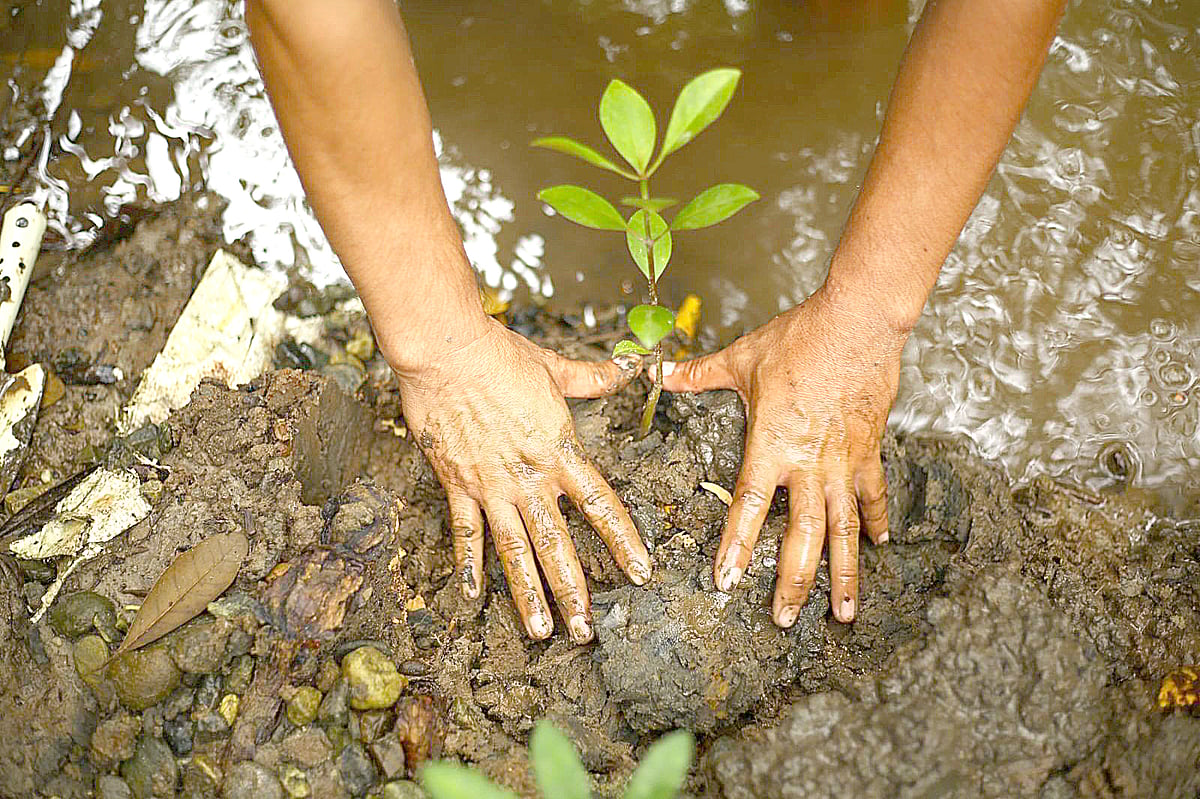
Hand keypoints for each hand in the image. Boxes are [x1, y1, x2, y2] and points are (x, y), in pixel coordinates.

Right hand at [394, 317, 650, 642]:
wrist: (446, 352)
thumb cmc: (501, 355)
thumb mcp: (554, 367)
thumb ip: (594, 378)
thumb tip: (630, 369)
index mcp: (560, 450)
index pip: (601, 505)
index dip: (623, 541)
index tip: (640, 573)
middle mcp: (529, 477)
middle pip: (557, 544)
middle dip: (574, 591)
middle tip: (587, 631)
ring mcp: (491, 485)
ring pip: (513, 551)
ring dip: (528, 594)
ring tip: (541, 631)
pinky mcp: (457, 484)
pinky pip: (465, 532)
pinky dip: (468, 565)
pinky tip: (473, 595)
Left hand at [662, 286, 905, 624]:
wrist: (859, 321)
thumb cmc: (800, 338)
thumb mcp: (743, 358)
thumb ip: (700, 374)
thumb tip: (662, 373)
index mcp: (771, 444)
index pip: (749, 506)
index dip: (737, 546)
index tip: (728, 581)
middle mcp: (808, 463)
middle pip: (801, 535)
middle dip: (792, 582)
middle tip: (784, 619)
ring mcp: (843, 461)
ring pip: (843, 530)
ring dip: (843, 573)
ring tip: (844, 612)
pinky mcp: (870, 449)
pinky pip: (872, 494)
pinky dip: (875, 520)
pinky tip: (878, 546)